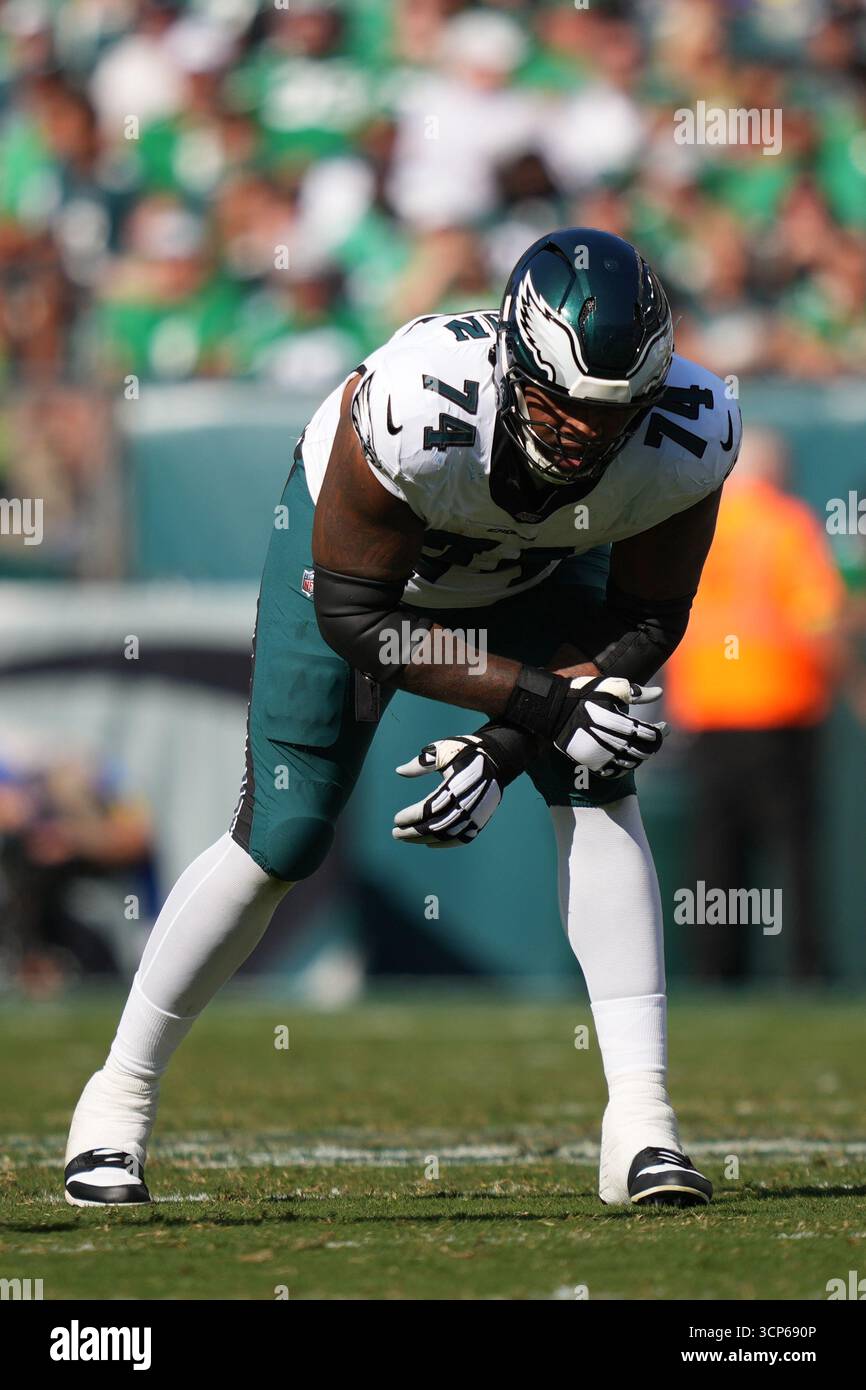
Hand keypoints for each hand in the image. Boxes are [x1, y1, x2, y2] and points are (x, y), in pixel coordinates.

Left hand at [392, 725, 527, 846]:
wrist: (498, 759)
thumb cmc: (466, 752)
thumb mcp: (443, 751)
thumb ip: (421, 763)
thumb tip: (399, 771)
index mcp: (456, 784)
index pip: (429, 808)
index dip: (412, 816)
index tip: (396, 819)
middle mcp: (468, 802)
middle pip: (436, 826)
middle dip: (414, 833)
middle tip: (396, 833)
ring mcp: (476, 814)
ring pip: (447, 835)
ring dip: (425, 840)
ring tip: (407, 838)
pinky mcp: (482, 820)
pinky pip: (463, 838)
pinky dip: (445, 843)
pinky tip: (429, 844)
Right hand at [555, 676, 667, 778]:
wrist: (553, 709)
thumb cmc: (583, 694)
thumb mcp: (611, 688)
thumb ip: (637, 693)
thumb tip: (660, 693)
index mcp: (620, 724)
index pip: (651, 735)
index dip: (661, 732)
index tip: (664, 727)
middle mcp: (613, 743)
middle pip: (644, 752)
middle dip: (653, 745)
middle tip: (654, 737)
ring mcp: (601, 756)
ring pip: (631, 764)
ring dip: (640, 756)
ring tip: (640, 747)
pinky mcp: (590, 763)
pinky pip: (614, 772)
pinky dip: (624, 767)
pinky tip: (625, 758)